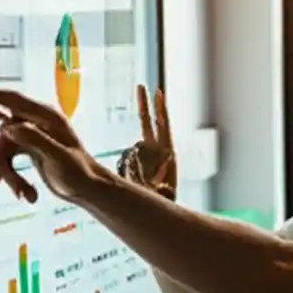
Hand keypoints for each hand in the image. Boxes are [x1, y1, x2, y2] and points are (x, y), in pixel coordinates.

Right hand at [0, 84, 110, 203]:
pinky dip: (13, 177)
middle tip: (2, 182)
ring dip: (10, 174)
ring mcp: (33, 135)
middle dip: (2, 161)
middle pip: (3, 134)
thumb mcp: (57, 157)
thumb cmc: (79, 172)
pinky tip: (27, 194)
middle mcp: (38, 123)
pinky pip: (9, 159)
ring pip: (4, 150)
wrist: (89, 189)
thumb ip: (34, 140)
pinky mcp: (29, 149)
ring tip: (26, 194)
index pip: (12, 100)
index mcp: (48, 117)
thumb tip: (8, 126)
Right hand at [119, 85, 176, 199]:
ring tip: (142, 183)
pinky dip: (127, 169)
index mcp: (167, 151)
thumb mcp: (164, 190)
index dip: (160, 109)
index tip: (158, 92)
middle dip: (144, 104)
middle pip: (148, 123)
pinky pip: (125, 160)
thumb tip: (140, 161)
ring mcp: (144, 154)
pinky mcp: (133, 162)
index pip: (163, 125)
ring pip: (130, 150)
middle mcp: (156, 149)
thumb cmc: (165, 198)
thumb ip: (152, 177)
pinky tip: (135, 182)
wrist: (158, 206)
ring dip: (131, 165)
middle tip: (141, 87)